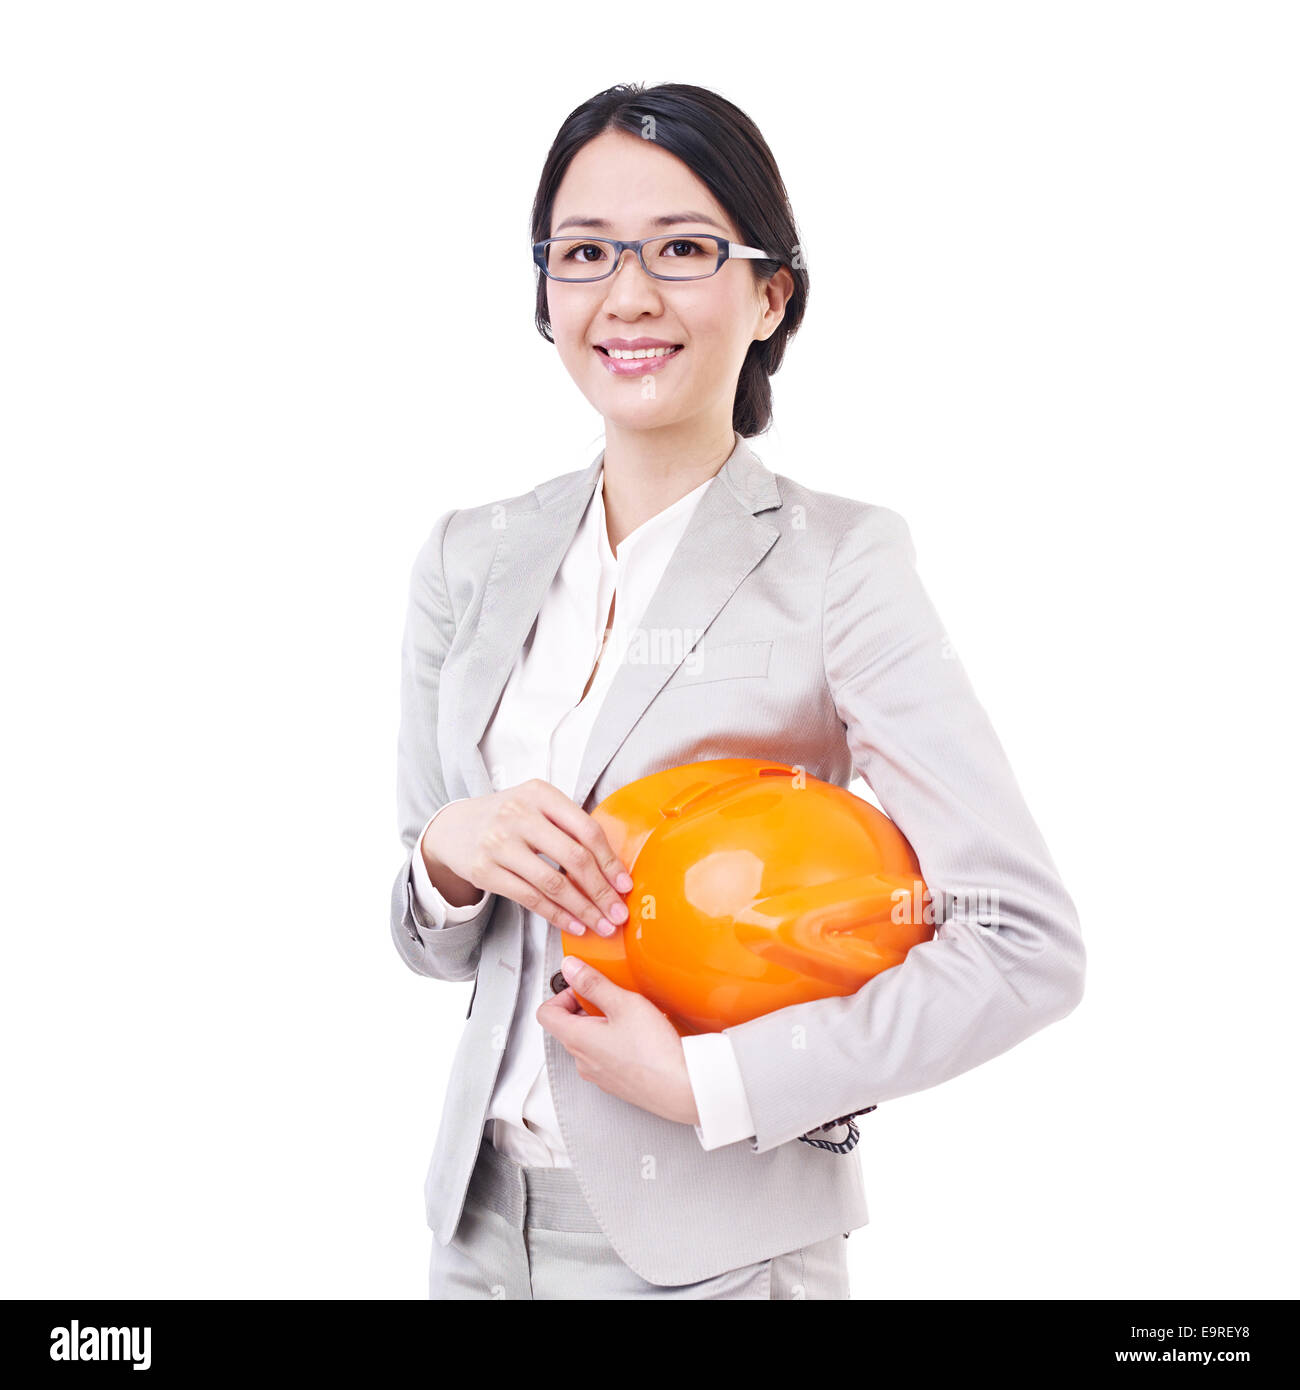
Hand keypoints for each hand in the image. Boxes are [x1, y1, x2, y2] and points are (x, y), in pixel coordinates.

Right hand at [423, 780, 632, 935]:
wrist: (453, 828)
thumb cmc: (506, 818)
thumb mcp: (536, 806)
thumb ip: (568, 826)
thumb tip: (612, 868)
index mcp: (540, 794)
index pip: (586, 829)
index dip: (610, 861)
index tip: (625, 885)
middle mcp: (519, 814)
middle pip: (574, 858)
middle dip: (601, 891)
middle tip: (618, 913)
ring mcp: (500, 843)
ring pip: (553, 883)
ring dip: (582, 909)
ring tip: (600, 925)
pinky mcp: (485, 870)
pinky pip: (530, 898)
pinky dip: (556, 915)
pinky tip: (573, 924)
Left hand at [537, 957, 700, 1126]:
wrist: (681, 1088)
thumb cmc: (654, 1051)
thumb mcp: (623, 1003)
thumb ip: (593, 983)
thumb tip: (571, 968)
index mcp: (576, 1039)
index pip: (546, 1013)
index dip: (561, 994)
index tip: (582, 986)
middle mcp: (582, 1060)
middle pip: (567, 1026)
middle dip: (585, 1007)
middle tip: (611, 997)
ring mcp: (598, 1074)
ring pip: (587, 1041)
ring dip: (602, 1024)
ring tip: (628, 1016)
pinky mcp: (615, 1082)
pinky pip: (604, 1056)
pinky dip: (615, 1041)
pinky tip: (639, 1036)